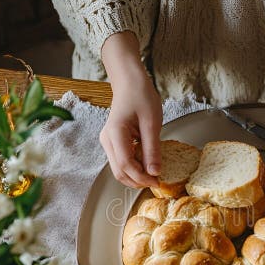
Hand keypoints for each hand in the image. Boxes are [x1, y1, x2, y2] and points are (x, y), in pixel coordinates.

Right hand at [99, 32, 162, 187]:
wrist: (130, 82)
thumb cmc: (141, 96)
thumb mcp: (152, 123)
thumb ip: (152, 149)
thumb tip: (154, 172)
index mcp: (115, 133)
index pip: (126, 165)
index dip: (142, 177)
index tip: (158, 181)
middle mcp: (107, 140)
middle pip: (119, 172)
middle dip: (137, 181)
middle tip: (156, 181)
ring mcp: (108, 142)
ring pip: (119, 169)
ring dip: (135, 176)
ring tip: (153, 173)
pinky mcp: (113, 143)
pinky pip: (121, 161)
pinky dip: (134, 167)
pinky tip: (147, 163)